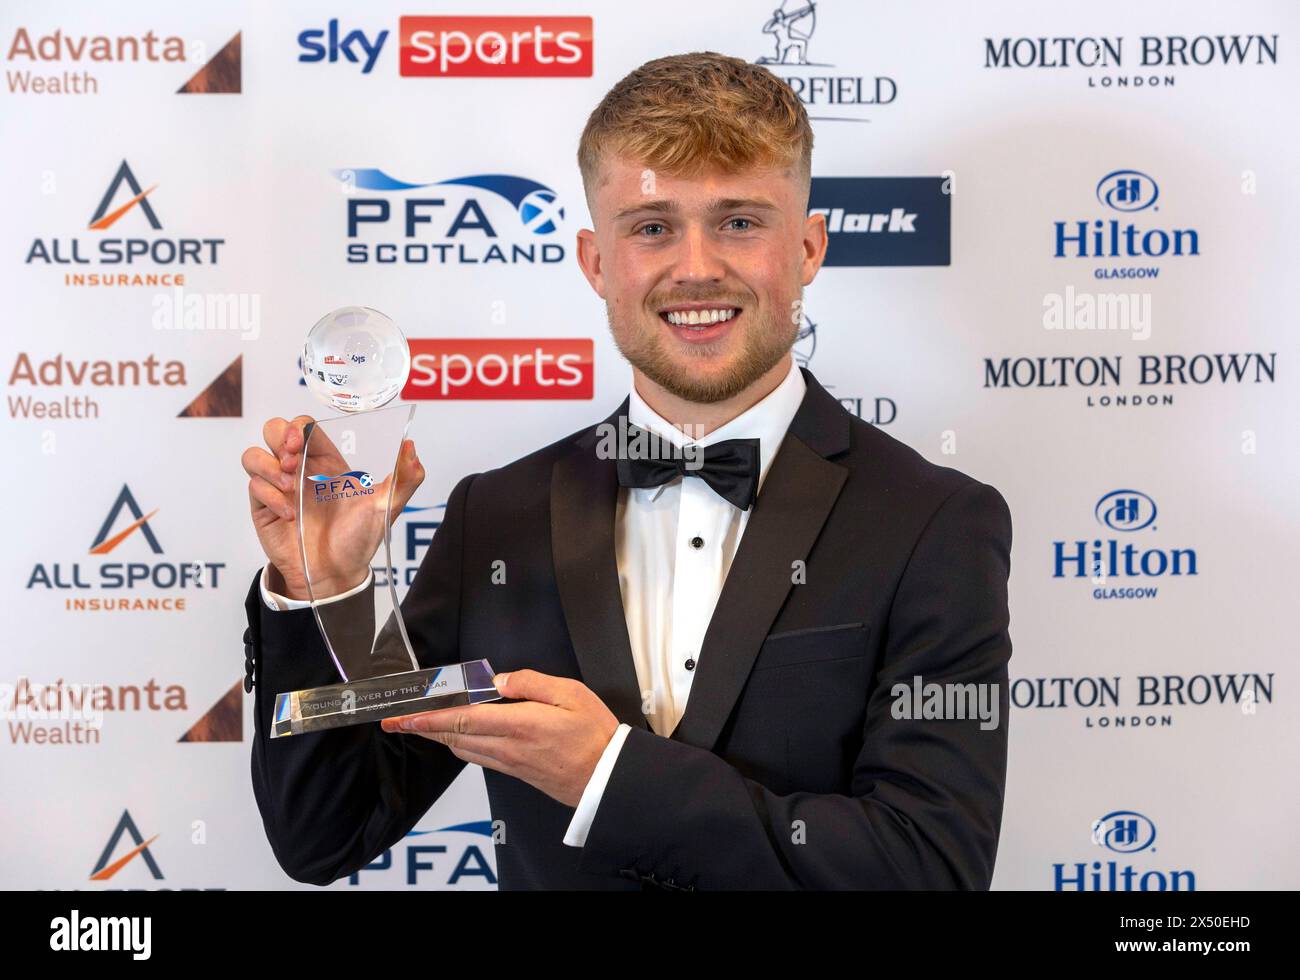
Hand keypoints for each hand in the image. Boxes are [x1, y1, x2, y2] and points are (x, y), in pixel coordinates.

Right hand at [242, 416, 424, 599]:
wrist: (335, 575)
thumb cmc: (359, 540)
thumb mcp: (386, 507)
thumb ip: (405, 478)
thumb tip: (411, 446)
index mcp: (327, 461)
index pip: (305, 425)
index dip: (299, 426)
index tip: (301, 443)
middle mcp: (301, 469)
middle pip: (273, 429)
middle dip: (279, 438)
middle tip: (293, 460)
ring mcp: (279, 487)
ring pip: (254, 455)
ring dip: (269, 467)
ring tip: (290, 488)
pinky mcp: (264, 506)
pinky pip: (253, 485)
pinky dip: (269, 496)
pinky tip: (289, 514)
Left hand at [380, 670, 620, 807]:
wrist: (608, 778)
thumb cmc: (594, 735)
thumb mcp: (571, 694)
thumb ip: (531, 683)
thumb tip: (499, 680)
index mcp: (519, 724)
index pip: (460, 720)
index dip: (426, 718)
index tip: (402, 715)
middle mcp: (507, 747)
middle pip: (452, 737)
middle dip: (421, 728)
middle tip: (396, 720)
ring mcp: (509, 763)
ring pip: (461, 749)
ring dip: (437, 737)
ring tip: (421, 724)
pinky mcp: (515, 772)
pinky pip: (477, 758)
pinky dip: (459, 744)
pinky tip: (457, 736)